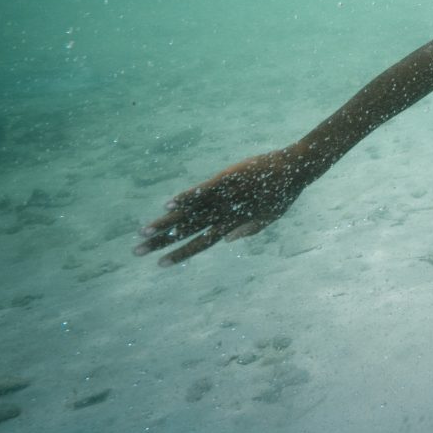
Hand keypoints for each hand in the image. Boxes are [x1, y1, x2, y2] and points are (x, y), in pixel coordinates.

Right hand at [135, 146, 322, 264]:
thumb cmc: (283, 193)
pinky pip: (203, 190)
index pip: (201, 244)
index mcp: (234, 223)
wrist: (296, 168)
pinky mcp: (227, 179)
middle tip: (136, 251)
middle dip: (162, 242)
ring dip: (166, 222)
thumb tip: (225, 241)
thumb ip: (248, 229)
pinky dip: (186, 198)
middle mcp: (225, 213)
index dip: (180, 254)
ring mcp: (225, 196)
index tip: (159, 264)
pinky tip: (168, 205)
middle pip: (188, 231)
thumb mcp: (270, 216)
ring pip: (190, 213)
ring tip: (144, 231)